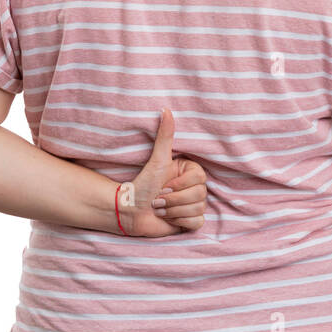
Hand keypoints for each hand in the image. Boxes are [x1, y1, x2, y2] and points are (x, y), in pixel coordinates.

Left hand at [119, 108, 207, 235]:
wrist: (131, 210)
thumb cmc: (143, 184)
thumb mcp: (157, 160)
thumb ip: (165, 136)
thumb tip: (165, 109)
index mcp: (191, 172)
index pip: (199, 180)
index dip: (180, 186)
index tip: (163, 186)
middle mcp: (195, 188)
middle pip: (200, 196)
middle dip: (173, 200)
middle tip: (158, 199)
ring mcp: (195, 205)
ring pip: (197, 209)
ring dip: (173, 211)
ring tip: (159, 208)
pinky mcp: (192, 222)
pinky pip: (196, 223)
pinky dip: (178, 222)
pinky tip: (167, 219)